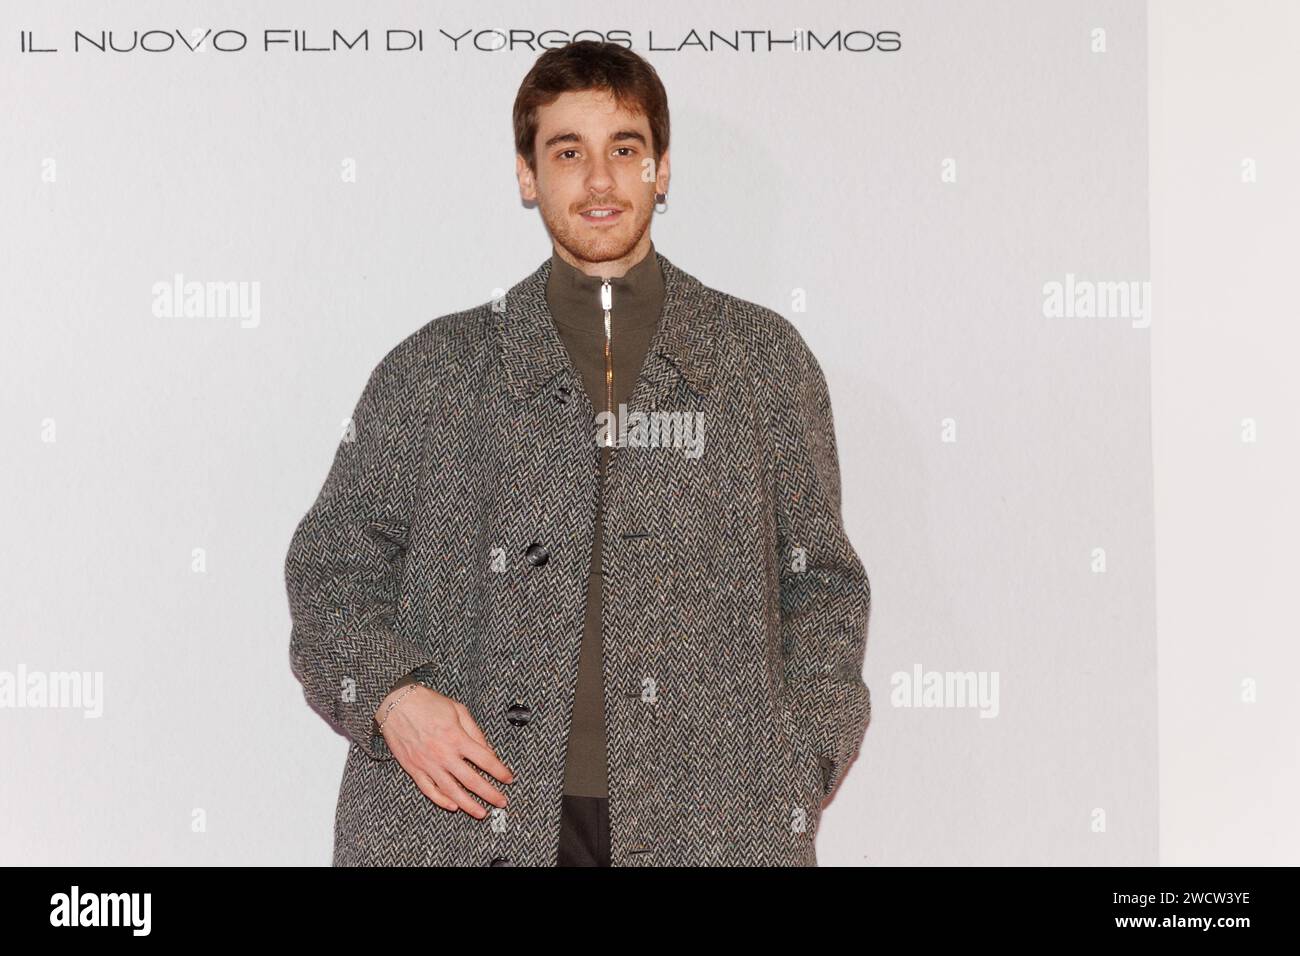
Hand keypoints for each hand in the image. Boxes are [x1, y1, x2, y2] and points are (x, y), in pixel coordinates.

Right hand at [376, 685, 514, 817]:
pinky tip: (453, 806)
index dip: (500, 771)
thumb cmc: (427, 704)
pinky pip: (429, 790)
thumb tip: (488, 750)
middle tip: (501, 802)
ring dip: (469, 805)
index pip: (485, 760)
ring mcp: (428, 764)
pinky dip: (441, 800)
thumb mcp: (458, 710)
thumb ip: (475, 732)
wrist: (397, 705)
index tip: (508, 778)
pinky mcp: (414, 769)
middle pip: (472, 780)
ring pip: (452, 791)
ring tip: (481, 813)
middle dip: (490, 794)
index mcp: (457, 738)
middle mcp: (444, 754)